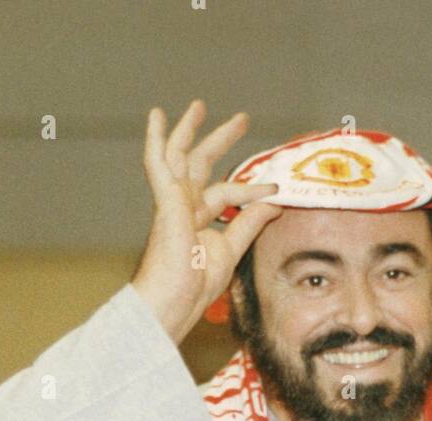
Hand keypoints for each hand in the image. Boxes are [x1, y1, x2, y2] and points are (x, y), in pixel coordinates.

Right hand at [130, 101, 282, 345]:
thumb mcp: (232, 250)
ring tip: (199, 106)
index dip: (252, 189)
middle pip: (202, 165)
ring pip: (180, 156)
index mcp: (198, 221)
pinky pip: (157, 163)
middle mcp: (183, 207)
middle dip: (221, 140)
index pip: (227, 193)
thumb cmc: (193, 288)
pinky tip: (157, 116)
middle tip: (241, 119)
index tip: (276, 187)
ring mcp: (172, 202)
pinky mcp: (165, 200)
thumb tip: (272, 203)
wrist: (172, 303)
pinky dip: (155, 139)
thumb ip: (249, 223)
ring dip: (190, 130)